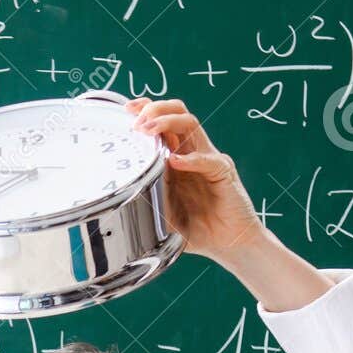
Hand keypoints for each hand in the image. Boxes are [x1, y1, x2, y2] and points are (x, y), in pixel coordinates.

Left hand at [126, 98, 264, 263]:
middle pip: (177, 113)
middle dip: (154, 109)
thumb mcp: (163, 216)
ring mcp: (208, 159)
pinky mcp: (223, 172)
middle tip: (136, 121)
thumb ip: (148, 202)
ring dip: (167, 122)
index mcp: (177, 158)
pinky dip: (190, 159)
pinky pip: (207, 159)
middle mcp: (192, 152)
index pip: (163, 122)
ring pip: (190, 124)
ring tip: (148, 130)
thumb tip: (123, 197)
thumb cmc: (198, 229)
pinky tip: (173, 162)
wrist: (229, 243)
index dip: (146, 110)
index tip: (126, 109)